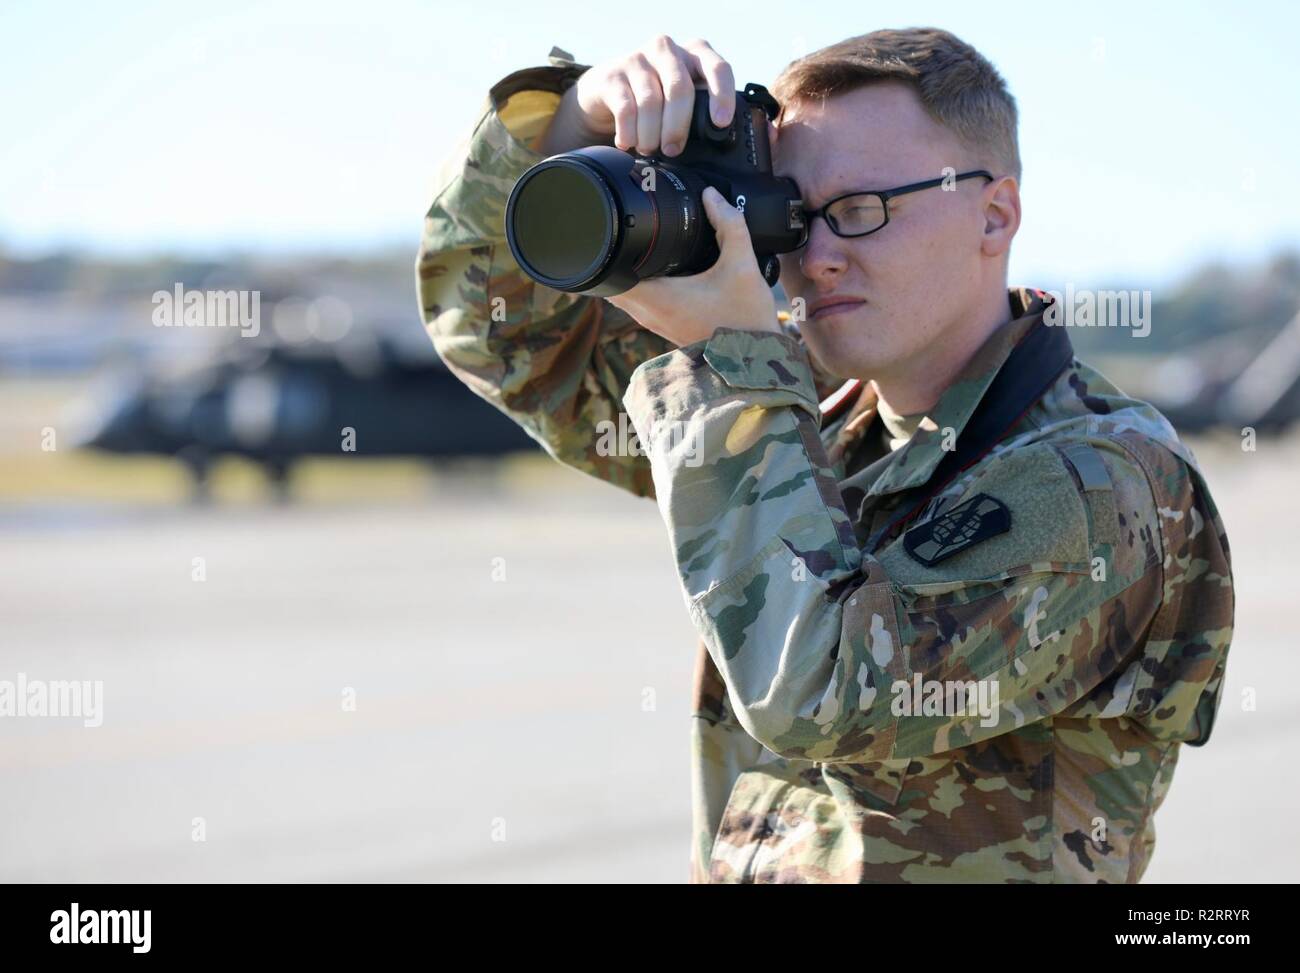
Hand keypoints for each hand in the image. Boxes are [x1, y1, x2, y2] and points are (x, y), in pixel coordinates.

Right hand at [540, 35, 734, 156]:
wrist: (606, 93)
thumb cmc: (655, 102)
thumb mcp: (682, 101)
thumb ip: (701, 111)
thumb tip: (720, 144)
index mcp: (694, 55)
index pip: (717, 67)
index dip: (721, 95)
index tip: (720, 123)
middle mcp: (667, 50)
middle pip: (680, 88)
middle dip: (678, 126)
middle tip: (673, 150)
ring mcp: (638, 59)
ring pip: (651, 101)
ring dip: (651, 134)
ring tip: (648, 149)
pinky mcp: (612, 75)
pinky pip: (626, 108)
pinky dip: (629, 132)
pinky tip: (628, 142)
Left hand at [607, 187, 779, 346]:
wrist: (756, 357)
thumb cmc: (747, 318)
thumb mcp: (742, 265)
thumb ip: (729, 225)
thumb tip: (712, 195)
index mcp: (660, 299)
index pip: (611, 275)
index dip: (608, 251)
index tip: (614, 231)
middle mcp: (650, 314)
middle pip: (612, 284)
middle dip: (615, 259)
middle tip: (626, 233)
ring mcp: (656, 324)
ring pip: (624, 296)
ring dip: (625, 274)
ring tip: (637, 249)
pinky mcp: (665, 328)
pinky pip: (639, 304)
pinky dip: (639, 287)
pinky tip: (657, 271)